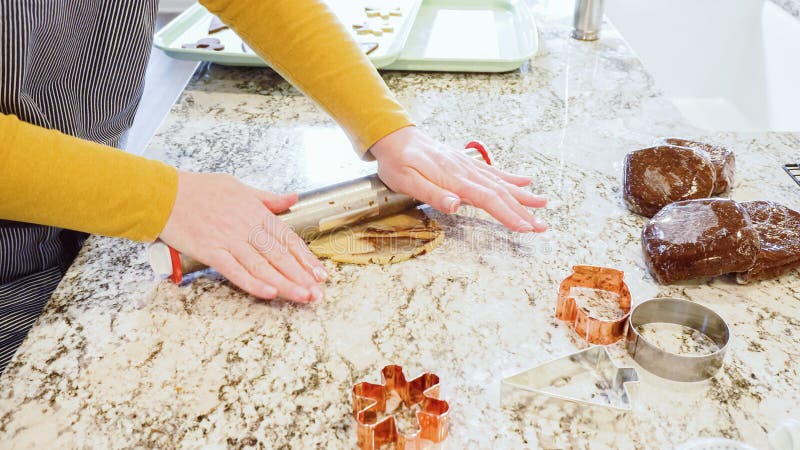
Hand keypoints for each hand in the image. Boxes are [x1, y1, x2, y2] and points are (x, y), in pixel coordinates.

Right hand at [159, 171, 326, 302]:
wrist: (163, 193)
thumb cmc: (198, 189)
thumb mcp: (239, 186)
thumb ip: (267, 198)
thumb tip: (291, 198)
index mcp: (256, 212)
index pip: (288, 238)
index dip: (305, 258)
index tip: (320, 273)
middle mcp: (246, 226)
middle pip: (280, 255)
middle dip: (302, 276)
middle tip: (318, 293)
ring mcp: (229, 240)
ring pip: (263, 265)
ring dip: (285, 283)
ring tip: (303, 296)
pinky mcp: (210, 251)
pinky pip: (235, 270)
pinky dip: (253, 282)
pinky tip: (270, 292)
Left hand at [369, 127, 547, 231]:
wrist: (395, 136)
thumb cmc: (398, 162)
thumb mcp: (407, 181)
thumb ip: (433, 193)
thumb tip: (456, 205)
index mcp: (454, 179)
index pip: (487, 199)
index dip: (508, 215)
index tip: (525, 228)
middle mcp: (466, 172)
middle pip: (501, 194)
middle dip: (523, 211)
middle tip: (543, 226)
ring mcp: (468, 166)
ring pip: (502, 183)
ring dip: (523, 196)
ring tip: (544, 205)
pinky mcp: (466, 163)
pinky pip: (493, 171)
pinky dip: (512, 177)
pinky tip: (526, 181)